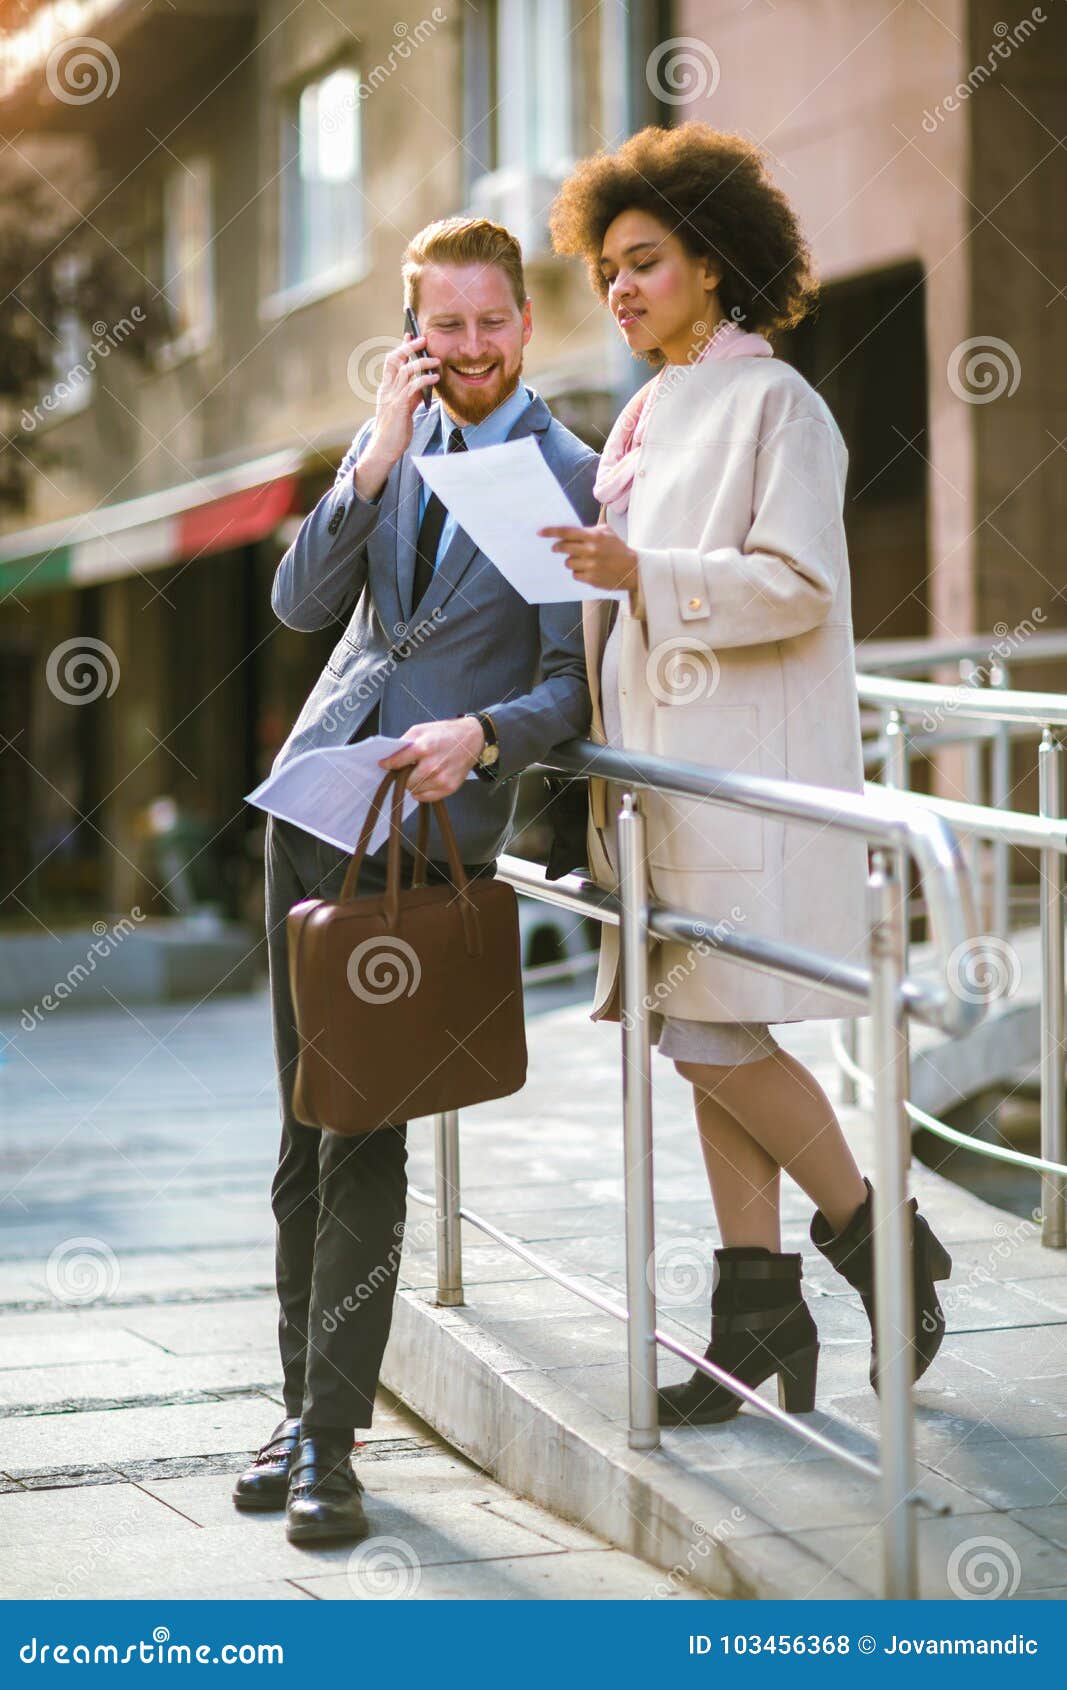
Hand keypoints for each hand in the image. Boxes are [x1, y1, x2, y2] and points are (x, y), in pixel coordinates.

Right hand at [354, 333, 439, 498]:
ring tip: (437, 361)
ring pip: (406, 371)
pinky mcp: (399, 407)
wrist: (384, 450)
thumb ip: (411, 395)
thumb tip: (424, 385)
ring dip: (423, 363)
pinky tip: (435, 378)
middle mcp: (387, 389)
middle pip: (395, 360)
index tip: (410, 335)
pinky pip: (412, 387)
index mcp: (386, 388)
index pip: (391, 361)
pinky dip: (425, 380)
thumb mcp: (404, 409)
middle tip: (424, 339)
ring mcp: (392, 397)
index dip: (401, 347)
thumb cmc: (395, 431)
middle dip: (409, 347)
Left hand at [377, 717, 484, 801]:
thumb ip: (405, 743)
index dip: (388, 764)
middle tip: (406, 769)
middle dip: (403, 775)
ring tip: (420, 773)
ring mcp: (442, 779)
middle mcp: (433, 766)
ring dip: (413, 784)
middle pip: (406, 781)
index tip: (383, 764)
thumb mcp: (421, 729)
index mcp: (424, 747)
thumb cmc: (445, 733)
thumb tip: (390, 756)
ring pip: (415, 791)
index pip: (397, 762)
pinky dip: (422, 791)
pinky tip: (427, 780)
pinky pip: (426, 797)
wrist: (472, 739)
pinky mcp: (449, 787)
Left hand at [538, 523, 638, 591]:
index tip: (540, 532)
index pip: (567, 532)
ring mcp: (590, 566)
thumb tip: (569, 532)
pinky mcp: (591, 579)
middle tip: (557, 548)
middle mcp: (591, 550)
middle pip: (563, 548)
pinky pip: (575, 575)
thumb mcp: (607, 532)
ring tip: (582, 560)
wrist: (633, 570)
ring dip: (571, 561)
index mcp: (594, 536)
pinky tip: (588, 570)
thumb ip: (589, 530)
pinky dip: (578, 572)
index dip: (551, 532)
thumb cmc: (618, 549)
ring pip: (568, 563)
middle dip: (558, 547)